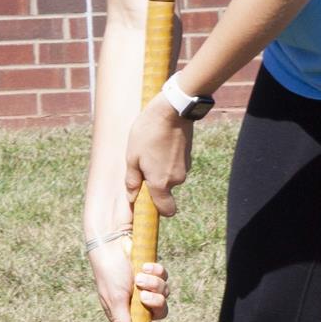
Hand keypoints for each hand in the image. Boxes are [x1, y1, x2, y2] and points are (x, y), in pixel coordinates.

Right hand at [88, 246, 169, 321]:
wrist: (111, 244)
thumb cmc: (109, 273)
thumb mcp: (115, 299)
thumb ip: (123, 321)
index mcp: (127, 314)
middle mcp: (139, 303)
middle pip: (160, 312)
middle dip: (155, 303)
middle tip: (143, 295)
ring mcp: (148, 287)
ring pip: (164, 293)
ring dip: (154, 284)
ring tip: (139, 275)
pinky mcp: (154, 273)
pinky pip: (164, 277)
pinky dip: (157, 271)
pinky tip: (145, 265)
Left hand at [124, 96, 191, 218]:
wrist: (172, 110)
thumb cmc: (148, 133)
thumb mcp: (132, 157)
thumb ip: (132, 180)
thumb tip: (132, 197)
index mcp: (160, 183)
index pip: (166, 211)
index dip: (157, 210)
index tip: (146, 202)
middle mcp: (176, 179)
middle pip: (165, 190)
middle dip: (154, 182)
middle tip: (141, 163)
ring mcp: (185, 168)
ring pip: (170, 176)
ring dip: (160, 168)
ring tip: (150, 149)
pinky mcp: (188, 156)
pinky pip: (175, 165)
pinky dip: (167, 159)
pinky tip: (160, 143)